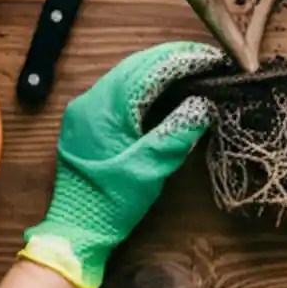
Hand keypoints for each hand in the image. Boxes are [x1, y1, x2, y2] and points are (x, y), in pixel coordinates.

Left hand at [20, 42, 224, 287]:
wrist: (76, 229)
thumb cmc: (111, 202)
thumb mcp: (149, 169)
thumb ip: (176, 133)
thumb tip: (204, 103)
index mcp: (104, 109)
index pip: (147, 70)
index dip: (181, 60)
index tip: (211, 58)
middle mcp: (90, 100)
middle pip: (135, 65)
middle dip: (171, 58)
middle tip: (206, 59)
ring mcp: (85, 108)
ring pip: (126, 74)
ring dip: (158, 67)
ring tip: (192, 67)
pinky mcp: (86, 120)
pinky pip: (118, 88)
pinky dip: (144, 82)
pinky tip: (165, 87)